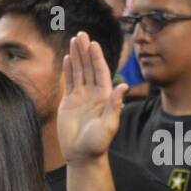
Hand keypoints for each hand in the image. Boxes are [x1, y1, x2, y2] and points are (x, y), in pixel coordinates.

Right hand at [57, 32, 126, 163]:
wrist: (82, 155)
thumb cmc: (97, 144)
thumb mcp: (109, 125)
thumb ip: (114, 105)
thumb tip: (123, 86)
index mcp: (104, 96)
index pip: (100, 72)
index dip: (96, 58)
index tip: (92, 44)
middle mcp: (93, 93)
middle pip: (89, 67)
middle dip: (85, 51)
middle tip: (81, 34)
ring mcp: (81, 97)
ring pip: (79, 72)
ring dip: (76, 56)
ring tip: (73, 40)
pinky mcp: (69, 102)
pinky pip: (69, 82)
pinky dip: (68, 70)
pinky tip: (67, 58)